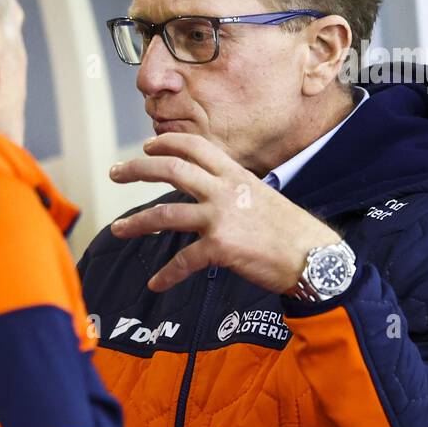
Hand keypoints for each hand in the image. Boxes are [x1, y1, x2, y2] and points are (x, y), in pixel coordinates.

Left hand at [109, 132, 340, 292]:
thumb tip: (208, 189)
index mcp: (235, 174)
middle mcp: (224, 190)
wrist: (313, 257)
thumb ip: (232, 189)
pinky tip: (155, 283)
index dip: (166, 143)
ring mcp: (220, 218)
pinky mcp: (220, 247)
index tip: (146, 147)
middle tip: (115, 173)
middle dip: (137, 169)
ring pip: (165, 213)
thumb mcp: (261, 195)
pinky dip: (167, 275)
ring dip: (136, 222)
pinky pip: (183, 261)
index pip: (194, 146)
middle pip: (170, 170)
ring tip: (118, 229)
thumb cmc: (290, 230)